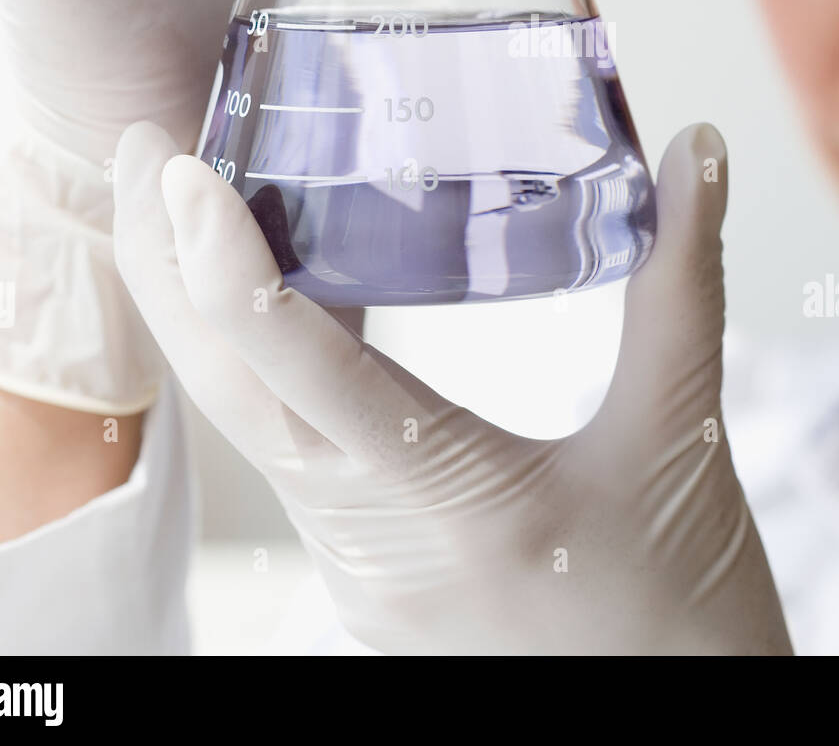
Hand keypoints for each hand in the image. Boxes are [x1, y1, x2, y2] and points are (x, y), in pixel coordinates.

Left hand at [113, 119, 791, 653]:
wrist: (679, 727)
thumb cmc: (682, 607)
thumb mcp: (684, 433)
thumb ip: (684, 282)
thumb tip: (697, 150)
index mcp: (450, 500)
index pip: (302, 368)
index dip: (225, 260)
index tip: (179, 167)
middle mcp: (372, 539)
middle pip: (226, 392)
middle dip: (163, 266)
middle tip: (140, 151)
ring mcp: (357, 564)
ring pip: (243, 424)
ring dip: (200, 312)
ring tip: (184, 202)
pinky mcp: (367, 568)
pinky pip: (283, 450)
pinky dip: (254, 360)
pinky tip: (272, 298)